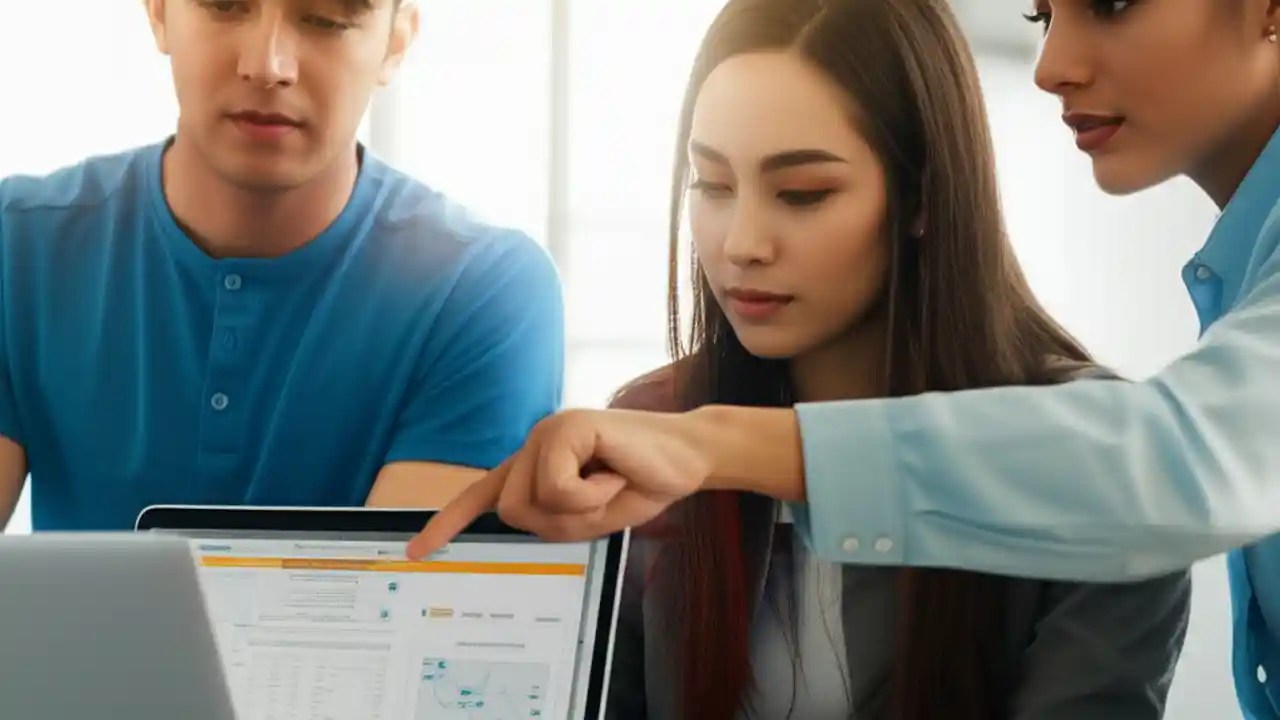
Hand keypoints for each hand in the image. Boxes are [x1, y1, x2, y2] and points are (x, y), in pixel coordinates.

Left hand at [406, 408, 711, 557]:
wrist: (688, 458)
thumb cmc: (641, 483)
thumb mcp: (589, 515)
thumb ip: (552, 518)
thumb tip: (522, 519)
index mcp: (536, 466)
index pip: (482, 496)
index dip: (447, 524)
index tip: (418, 552)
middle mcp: (535, 445)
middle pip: (512, 512)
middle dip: (557, 524)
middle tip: (601, 502)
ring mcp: (548, 432)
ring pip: (531, 503)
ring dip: (579, 508)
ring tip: (612, 482)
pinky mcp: (567, 427)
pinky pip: (559, 487)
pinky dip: (592, 493)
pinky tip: (616, 470)